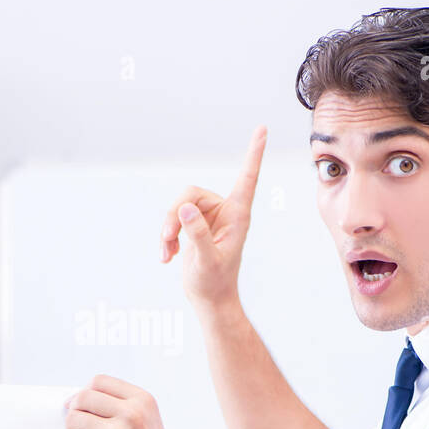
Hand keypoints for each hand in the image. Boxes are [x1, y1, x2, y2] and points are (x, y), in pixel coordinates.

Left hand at [64, 374, 192, 428]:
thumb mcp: (147, 423)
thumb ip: (119, 407)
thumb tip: (77, 399)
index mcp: (143, 402)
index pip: (99, 381)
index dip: (85, 394)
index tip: (82, 407)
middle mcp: (131, 414)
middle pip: (82, 397)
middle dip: (76, 413)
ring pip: (73, 419)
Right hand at [160, 125, 266, 308]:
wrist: (209, 300)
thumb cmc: (214, 283)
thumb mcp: (206, 260)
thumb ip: (197, 234)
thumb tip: (184, 208)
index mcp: (237, 215)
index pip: (247, 178)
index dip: (254, 153)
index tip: (262, 129)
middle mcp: (223, 211)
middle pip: (190, 194)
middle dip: (174, 215)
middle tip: (167, 237)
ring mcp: (207, 218)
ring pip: (178, 206)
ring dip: (167, 229)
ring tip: (167, 252)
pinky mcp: (193, 226)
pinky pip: (173, 219)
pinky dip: (166, 237)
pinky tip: (167, 256)